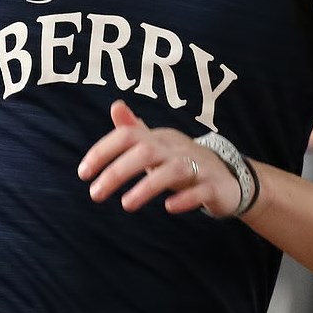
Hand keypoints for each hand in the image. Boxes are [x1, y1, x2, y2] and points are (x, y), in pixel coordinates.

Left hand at [79, 101, 241, 217]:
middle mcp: (177, 148)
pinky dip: (185, 198)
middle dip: (117, 171)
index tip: (83, 173)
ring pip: (172, 170)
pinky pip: (201, 190)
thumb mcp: (158, 145)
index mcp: (160, 138)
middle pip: (145, 151)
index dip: (103, 151)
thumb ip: (135, 130)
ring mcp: (198, 166)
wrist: (229, 178)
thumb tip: (115, 105)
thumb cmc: (183, 162)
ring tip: (126, 205)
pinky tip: (168, 207)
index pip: (127, 135)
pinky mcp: (214, 187)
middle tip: (94, 194)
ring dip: (147, 186)